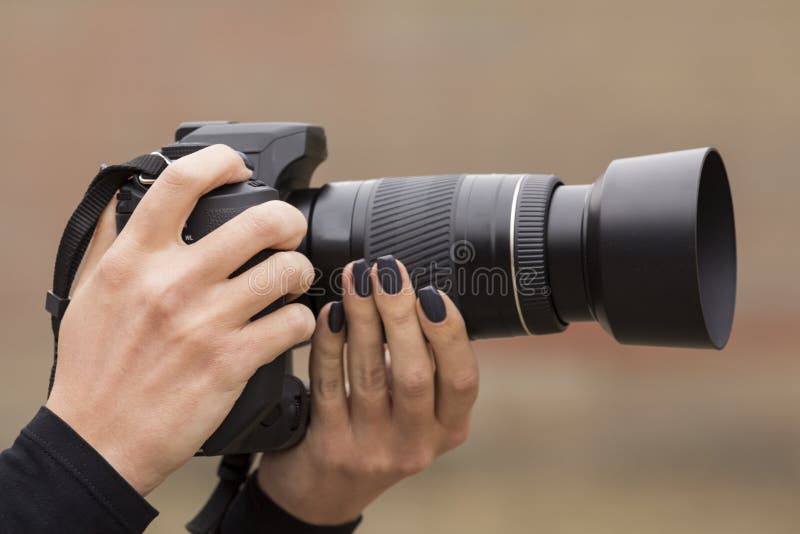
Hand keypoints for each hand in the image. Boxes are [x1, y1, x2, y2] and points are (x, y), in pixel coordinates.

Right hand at [46, 145, 315, 494]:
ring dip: (300, 273)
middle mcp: (172, 282)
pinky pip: (292, 323)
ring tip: (292, 282)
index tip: (239, 169)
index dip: (221, 161)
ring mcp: (205, 322)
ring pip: (286, 270)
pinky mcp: (231, 361)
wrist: (99, 440)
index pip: (181, 183)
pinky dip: (301, 321)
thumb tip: (123, 197)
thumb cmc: (94, 370)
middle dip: (288, 221)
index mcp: (134, 259)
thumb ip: (111, 242)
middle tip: (288, 233)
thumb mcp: (88, 293)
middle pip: (260, 220)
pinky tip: (290, 325)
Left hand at [258, 255, 478, 524]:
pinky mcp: (331, 447)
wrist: (326, 491)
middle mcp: (417, 443)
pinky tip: (329, 314)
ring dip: (362, 318)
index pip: (462, 379)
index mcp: (449, 427)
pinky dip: (329, 344)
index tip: (431, 291)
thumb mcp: (416, 407)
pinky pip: (328, 385)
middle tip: (386, 270)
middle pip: (415, 375)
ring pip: (369, 375)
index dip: (449, 334)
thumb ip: (425, 362)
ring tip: (355, 278)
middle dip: (400, 315)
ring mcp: (373, 449)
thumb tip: (413, 288)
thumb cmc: (378, 430)